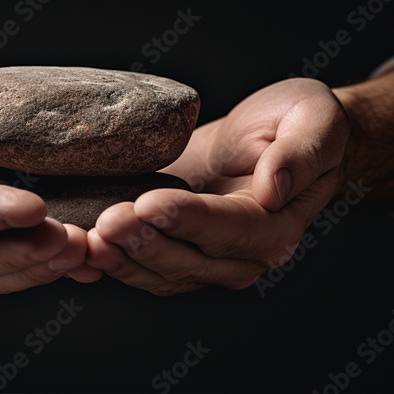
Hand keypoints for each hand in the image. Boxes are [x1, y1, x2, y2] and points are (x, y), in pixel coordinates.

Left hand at [86, 78, 349, 294]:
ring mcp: (206, 261)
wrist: (276, 134)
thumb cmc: (299, 122)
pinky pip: (141, 269)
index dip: (189, 220)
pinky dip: (110, 264)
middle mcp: (242, 255)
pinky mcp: (175, 253)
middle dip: (144, 242)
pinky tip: (80, 249)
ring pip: (159, 273)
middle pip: (188, 260)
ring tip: (87, 239)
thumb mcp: (313, 120)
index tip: (150, 203)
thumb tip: (276, 188)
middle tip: (108, 220)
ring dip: (121, 260)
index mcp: (276, 225)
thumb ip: (300, 154)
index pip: (229, 228)